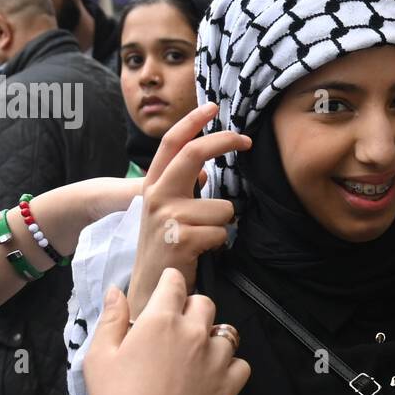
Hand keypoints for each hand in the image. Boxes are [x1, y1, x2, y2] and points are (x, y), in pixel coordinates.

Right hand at [84, 269, 249, 394]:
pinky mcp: (230, 384)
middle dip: (191, 308)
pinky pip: (240, 364)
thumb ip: (112, 318)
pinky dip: (229, 367)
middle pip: (204, 303)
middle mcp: (194, 332)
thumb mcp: (100, 356)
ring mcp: (216, 358)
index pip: (175, 282)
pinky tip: (212, 378)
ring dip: (212, 338)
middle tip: (177, 328)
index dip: (170, 282)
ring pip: (226, 332)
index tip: (167, 288)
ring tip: (195, 356)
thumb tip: (117, 290)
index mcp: (161, 319)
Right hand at [127, 103, 250, 317]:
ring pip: (222, 206)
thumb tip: (207, 173)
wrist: (149, 287)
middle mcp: (157, 196)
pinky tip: (202, 252)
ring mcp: (168, 216)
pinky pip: (222, 231)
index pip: (172, 144)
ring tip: (204, 239)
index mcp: (153, 186)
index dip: (192, 122)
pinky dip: (220, 243)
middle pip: (193, 154)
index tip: (213, 107)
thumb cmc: (166, 249)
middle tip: (246, 140)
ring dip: (223, 224)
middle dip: (223, 141)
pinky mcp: (181, 237)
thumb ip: (184, 190)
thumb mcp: (168, 213)